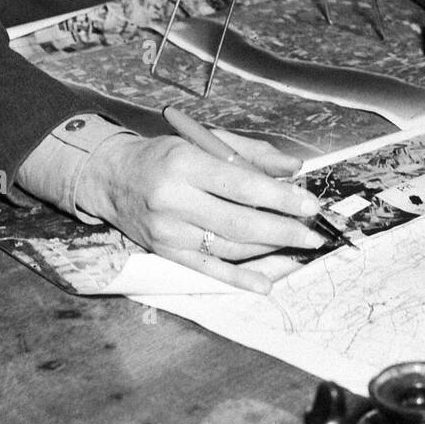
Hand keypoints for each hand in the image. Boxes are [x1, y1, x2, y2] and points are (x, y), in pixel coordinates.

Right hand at [75, 129, 324, 293]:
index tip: (309, 204)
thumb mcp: (204, 140)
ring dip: (269, 250)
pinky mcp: (165, 252)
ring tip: (297, 247)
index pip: (242, 185)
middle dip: (282, 230)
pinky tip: (265, 283)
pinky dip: (239, 279)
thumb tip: (293, 170)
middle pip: (239, 222)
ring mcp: (168, 231)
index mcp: (185, 164)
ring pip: (229, 247)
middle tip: (312, 234)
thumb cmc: (165, 154)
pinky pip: (208, 270)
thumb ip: (251, 153)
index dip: (280, 198)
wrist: (112, 177)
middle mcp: (174, 200)